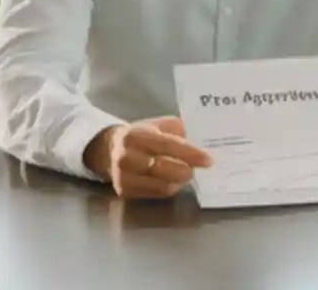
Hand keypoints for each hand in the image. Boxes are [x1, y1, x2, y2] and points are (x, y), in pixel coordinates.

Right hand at [83, 116, 211, 199]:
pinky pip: (155, 193)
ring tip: (186, 173)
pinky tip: (173, 181)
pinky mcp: (124, 191)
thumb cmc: (141, 135)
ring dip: (179, 181)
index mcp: (136, 135)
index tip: (208, 160)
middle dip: (185, 170)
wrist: (109, 150)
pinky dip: (169, 188)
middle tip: (197, 169)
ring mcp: (124, 177)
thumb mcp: (158, 124)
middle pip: (162, 168)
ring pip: (161, 184)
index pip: (167, 145)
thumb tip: (199, 142)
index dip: (189, 153)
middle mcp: (127, 157)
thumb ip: (178, 130)